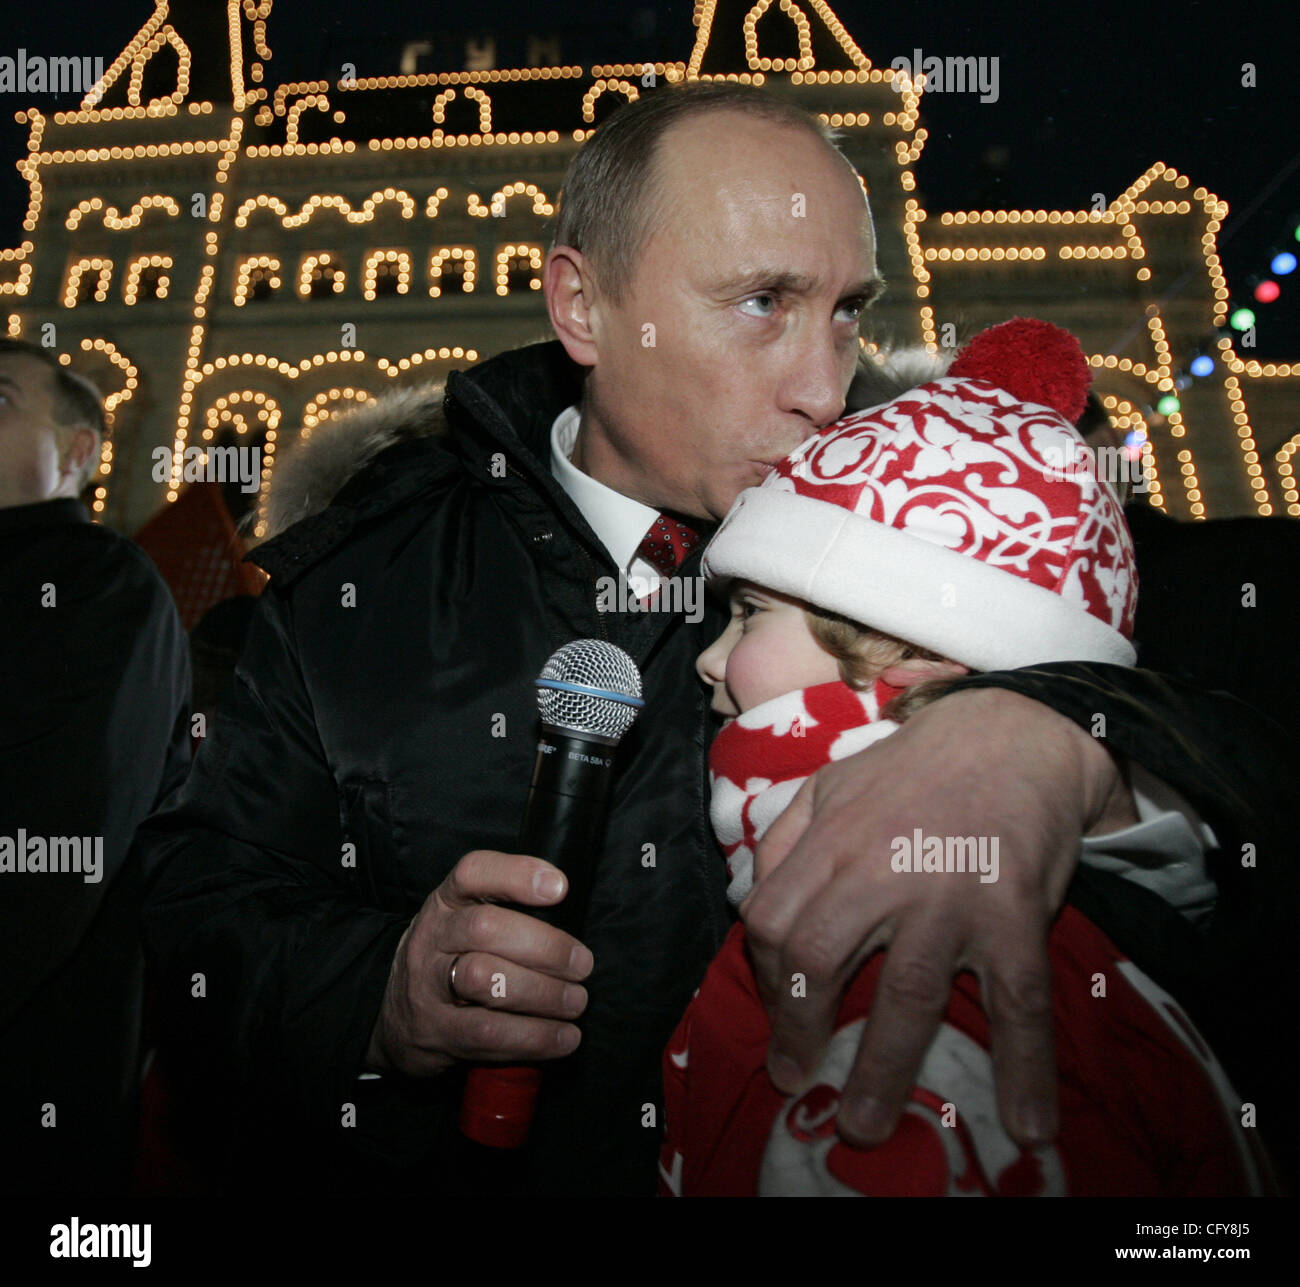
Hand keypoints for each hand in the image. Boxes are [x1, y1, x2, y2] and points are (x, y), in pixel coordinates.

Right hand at [364, 850, 592, 1076]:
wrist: (394, 1015)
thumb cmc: (451, 958)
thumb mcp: (466, 920)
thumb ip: (509, 911)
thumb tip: (575, 915)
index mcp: (446, 902)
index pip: (472, 873)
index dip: (516, 875)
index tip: (560, 887)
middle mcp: (433, 937)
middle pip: (484, 928)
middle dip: (544, 946)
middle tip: (582, 964)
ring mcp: (428, 985)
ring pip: (483, 979)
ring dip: (542, 993)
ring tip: (575, 1001)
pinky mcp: (435, 1032)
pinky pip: (486, 1033)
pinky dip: (534, 1037)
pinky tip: (564, 1037)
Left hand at [742, 686, 1125, 1150]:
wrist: (1013, 736)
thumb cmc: (912, 770)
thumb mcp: (830, 785)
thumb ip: (787, 841)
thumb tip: (752, 904)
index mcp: (831, 842)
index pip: (769, 921)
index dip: (762, 974)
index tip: (777, 1007)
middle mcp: (880, 872)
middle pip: (816, 960)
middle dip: (798, 1030)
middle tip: (795, 1080)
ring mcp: (950, 898)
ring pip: (908, 997)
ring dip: (882, 1072)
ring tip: (862, 1128)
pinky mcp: (1015, 916)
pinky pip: (1018, 1003)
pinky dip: (1026, 1067)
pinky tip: (1026, 1125)